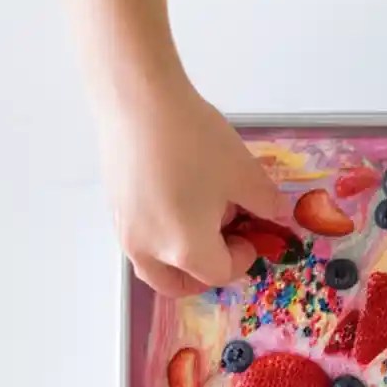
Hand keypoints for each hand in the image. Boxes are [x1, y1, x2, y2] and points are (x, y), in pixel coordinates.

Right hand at [103, 86, 282, 295]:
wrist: (138, 102)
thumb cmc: (194, 140)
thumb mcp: (244, 172)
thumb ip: (265, 202)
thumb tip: (272, 212)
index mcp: (186, 249)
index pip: (220, 273)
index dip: (243, 258)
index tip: (252, 235)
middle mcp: (149, 250)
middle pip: (178, 284)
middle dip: (205, 274)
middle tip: (224, 247)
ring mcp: (126, 231)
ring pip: (153, 266)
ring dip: (179, 259)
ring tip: (200, 221)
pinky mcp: (114, 209)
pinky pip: (140, 241)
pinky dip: (161, 238)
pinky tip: (176, 199)